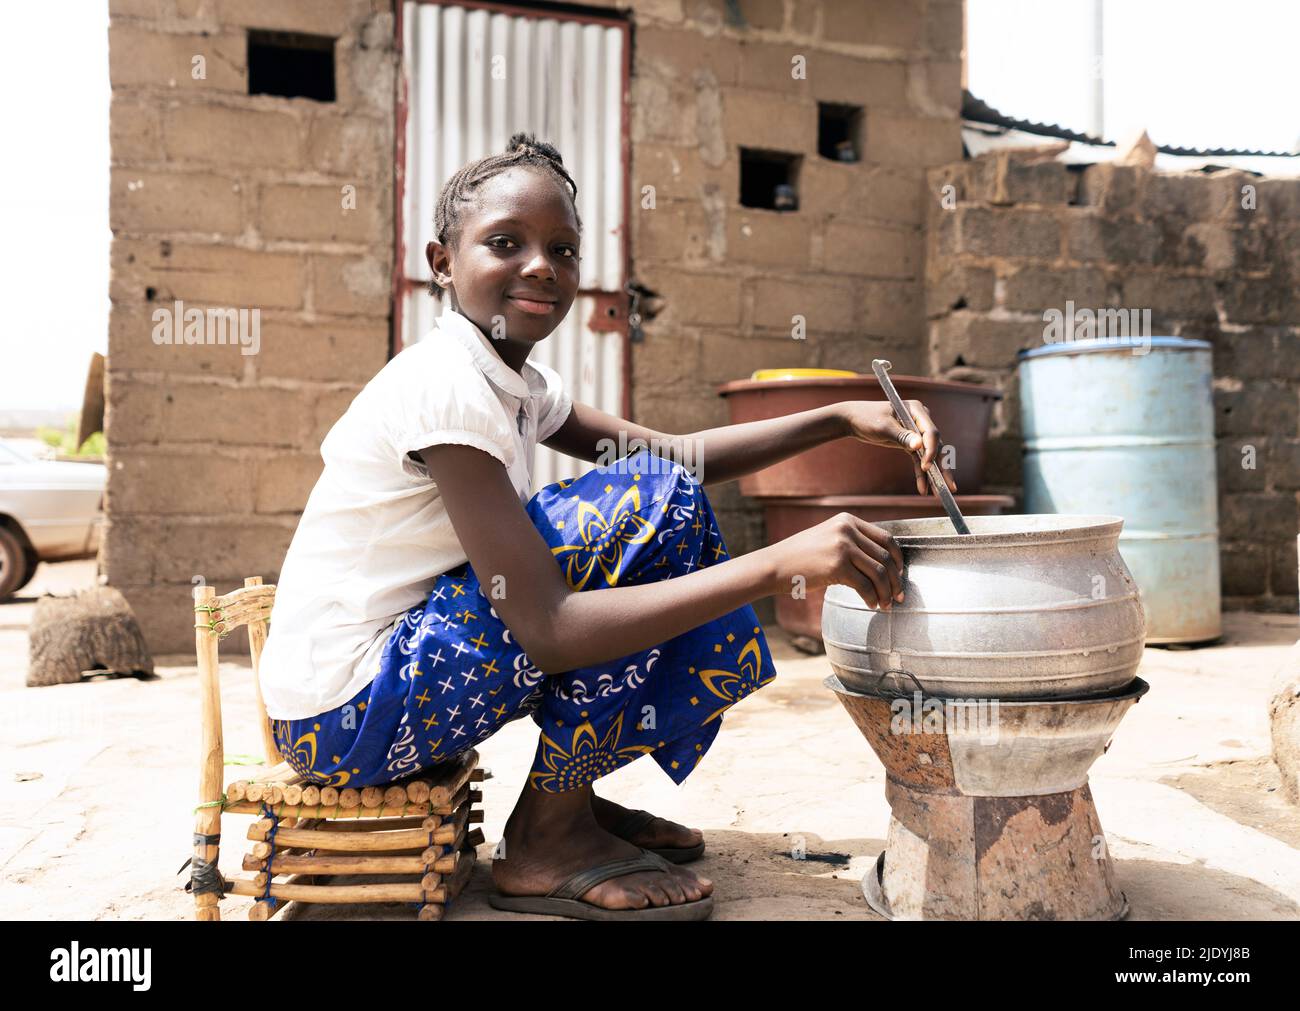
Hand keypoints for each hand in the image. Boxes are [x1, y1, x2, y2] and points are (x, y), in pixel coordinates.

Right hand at [765, 512, 904, 610]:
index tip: (900, 574)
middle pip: (886, 557)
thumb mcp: (828, 538)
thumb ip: (852, 543)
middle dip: (895, 580)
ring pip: (878, 572)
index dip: (898, 559)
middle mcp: (847, 530)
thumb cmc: (800, 557)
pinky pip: (864, 585)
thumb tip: (880, 564)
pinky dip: (871, 598)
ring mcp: (842, 546)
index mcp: (847, 520)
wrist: (774, 565)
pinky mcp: (836, 566)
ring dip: (886, 592)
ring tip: (886, 604)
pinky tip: (871, 604)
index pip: (887, 538)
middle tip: (898, 595)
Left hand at [840, 400, 957, 496]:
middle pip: (935, 445)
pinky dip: (921, 474)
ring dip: (934, 474)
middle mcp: (921, 420)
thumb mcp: (883, 427)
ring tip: (939, 493)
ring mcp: (917, 432)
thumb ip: (901, 436)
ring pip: (930, 455)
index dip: (931, 450)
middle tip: (949, 486)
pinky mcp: (911, 443)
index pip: (930, 432)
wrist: (854, 420)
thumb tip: (919, 446)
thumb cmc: (867, 418)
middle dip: (942, 466)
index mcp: (916, 410)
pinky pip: (919, 460)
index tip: (926, 467)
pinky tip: (923, 489)